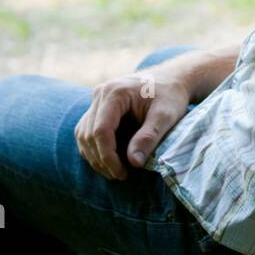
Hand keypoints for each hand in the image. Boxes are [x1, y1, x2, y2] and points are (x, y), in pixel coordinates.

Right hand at [74, 67, 191, 180]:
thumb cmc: (171, 95)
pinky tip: (109, 161)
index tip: (121, 173)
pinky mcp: (98, 107)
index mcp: (115, 92)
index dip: (107, 156)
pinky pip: (86, 131)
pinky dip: (94, 148)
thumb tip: (134, 162)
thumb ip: (149, 137)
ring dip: (95, 156)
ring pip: (83, 134)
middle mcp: (100, 93)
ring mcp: (97, 99)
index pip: (101, 130)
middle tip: (120, 176)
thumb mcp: (166, 116)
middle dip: (101, 159)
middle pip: (88, 134)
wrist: (171, 79)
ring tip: (115, 171)